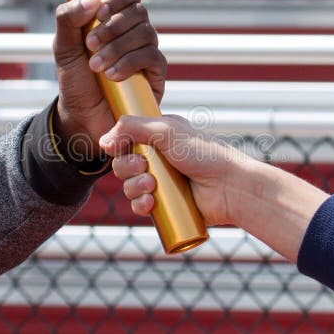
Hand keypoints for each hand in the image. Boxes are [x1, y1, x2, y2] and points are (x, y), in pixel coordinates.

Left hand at [53, 0, 164, 156]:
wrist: (82, 117)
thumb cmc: (76, 80)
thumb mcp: (63, 48)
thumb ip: (68, 19)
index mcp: (115, 20)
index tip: (99, 12)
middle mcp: (134, 33)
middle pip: (138, 11)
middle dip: (112, 27)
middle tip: (90, 45)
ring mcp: (147, 52)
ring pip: (146, 33)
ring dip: (117, 47)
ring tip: (96, 66)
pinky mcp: (156, 74)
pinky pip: (152, 56)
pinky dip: (129, 63)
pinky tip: (112, 76)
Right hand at [99, 115, 249, 225]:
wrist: (230, 187)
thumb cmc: (204, 154)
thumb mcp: (167, 131)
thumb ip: (133, 127)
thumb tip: (103, 140)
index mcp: (158, 136)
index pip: (125, 140)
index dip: (119, 146)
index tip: (120, 148)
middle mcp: (158, 158)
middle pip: (123, 164)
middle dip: (127, 168)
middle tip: (144, 168)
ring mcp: (161, 182)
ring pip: (129, 186)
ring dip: (133, 187)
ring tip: (151, 187)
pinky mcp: (165, 204)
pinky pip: (140, 206)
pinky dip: (139, 205)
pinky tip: (148, 203)